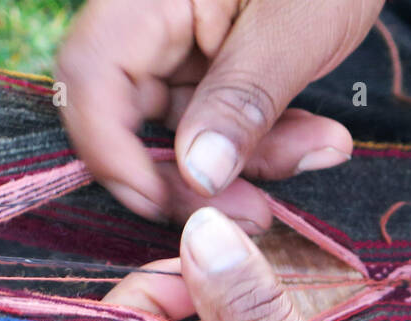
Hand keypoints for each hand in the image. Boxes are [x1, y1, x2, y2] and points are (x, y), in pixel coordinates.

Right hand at [55, 0, 383, 229]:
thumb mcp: (298, 24)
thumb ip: (243, 100)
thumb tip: (198, 177)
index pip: (90, 81)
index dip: (115, 156)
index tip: (169, 205)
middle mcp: (149, 18)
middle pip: (132, 120)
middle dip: (196, 176)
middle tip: (254, 212)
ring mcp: (181, 40)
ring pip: (185, 131)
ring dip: (249, 162)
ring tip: (321, 149)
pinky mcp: (214, 59)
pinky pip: (222, 121)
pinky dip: (266, 141)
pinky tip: (318, 139)